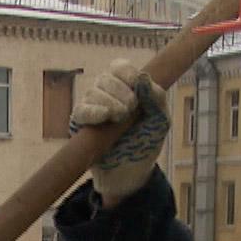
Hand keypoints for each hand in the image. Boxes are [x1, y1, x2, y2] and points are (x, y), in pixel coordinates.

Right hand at [69, 59, 169, 205]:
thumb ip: (156, 97)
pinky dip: (93, 111)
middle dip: (120, 91)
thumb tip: (142, 77)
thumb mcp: (160, 120)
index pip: (119, 67)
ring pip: (93, 92)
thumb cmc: (145, 144)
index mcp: (125, 88)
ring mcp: (92, 108)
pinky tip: (104, 116)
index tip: (136, 84)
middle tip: (131, 109)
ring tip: (120, 118)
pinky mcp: (80, 125)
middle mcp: (106, 94)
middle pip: (105, 78)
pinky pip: (81, 110)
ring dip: (109, 102)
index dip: (126, 72)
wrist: (131, 173)